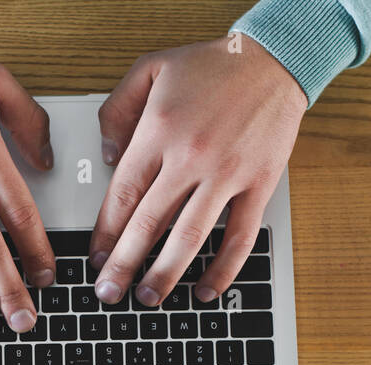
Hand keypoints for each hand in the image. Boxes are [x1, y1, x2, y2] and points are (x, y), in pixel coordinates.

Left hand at [90, 36, 306, 306]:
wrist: (274, 59)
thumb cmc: (212, 66)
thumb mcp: (150, 69)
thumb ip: (117, 109)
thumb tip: (107, 157)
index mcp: (159, 131)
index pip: (123, 196)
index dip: (105, 234)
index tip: (96, 259)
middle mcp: (190, 156)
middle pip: (148, 224)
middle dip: (123, 265)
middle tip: (108, 293)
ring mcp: (227, 174)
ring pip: (189, 237)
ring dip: (165, 274)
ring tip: (147, 298)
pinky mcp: (259, 184)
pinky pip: (239, 237)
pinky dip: (222, 269)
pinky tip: (205, 290)